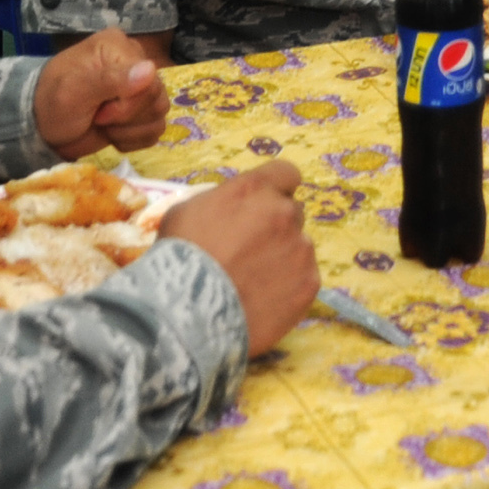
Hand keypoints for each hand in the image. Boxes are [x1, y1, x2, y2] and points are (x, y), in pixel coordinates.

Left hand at [32, 30, 170, 158]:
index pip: (150, 81)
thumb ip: (110, 80)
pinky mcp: (142, 112)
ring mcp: (141, 88)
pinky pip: (155, 130)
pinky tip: (111, 135)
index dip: (127, 106)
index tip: (97, 111)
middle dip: (125, 119)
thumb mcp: (73, 91)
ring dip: (128, 131)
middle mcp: (136, 63)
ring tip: (102, 125)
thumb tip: (150, 69)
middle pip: (158, 100)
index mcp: (120, 48)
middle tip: (97, 118)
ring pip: (159, 117)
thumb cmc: (52, 104)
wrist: (41, 128)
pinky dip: (132, 140)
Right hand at [159, 161, 319, 355]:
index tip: (263, 208)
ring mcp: (301, 249)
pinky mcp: (310, 283)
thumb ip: (220, 201)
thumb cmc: (178, 258)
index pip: (286, 174)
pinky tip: (262, 300)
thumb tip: (233, 208)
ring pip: (299, 247)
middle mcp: (285, 213)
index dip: (275, 190)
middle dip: (276, 227)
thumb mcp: (186, 212)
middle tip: (250, 252)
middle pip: (292, 213)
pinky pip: (303, 278)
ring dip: (282, 258)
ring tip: (251, 283)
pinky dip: (288, 287)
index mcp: (255, 190)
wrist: (188, 314)